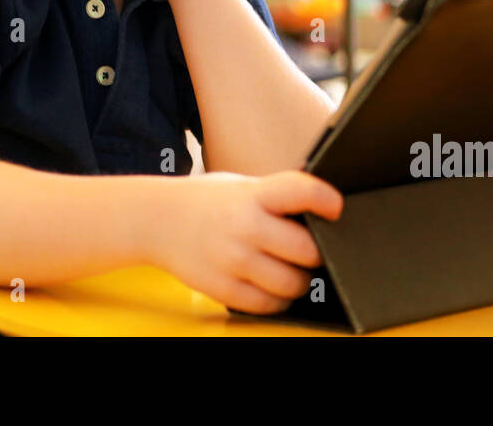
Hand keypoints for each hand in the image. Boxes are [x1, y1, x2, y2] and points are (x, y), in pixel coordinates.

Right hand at [148, 169, 342, 314]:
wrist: (156, 220)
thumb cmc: (209, 202)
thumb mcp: (242, 187)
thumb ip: (278, 199)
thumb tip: (326, 218)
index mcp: (252, 194)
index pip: (300, 191)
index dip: (325, 199)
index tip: (336, 208)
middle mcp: (243, 226)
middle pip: (307, 249)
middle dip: (317, 252)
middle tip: (313, 249)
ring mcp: (233, 261)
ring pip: (293, 284)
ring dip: (302, 280)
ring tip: (294, 270)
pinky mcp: (223, 289)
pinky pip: (269, 305)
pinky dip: (279, 299)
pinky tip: (273, 285)